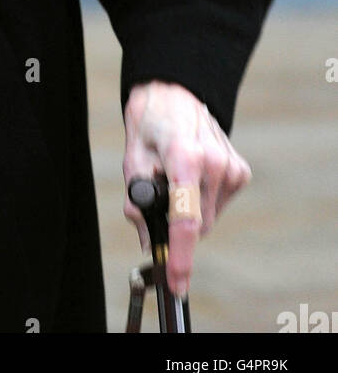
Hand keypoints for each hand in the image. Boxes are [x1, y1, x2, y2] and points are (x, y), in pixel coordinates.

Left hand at [123, 80, 251, 298]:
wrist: (174, 91)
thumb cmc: (150, 123)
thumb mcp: (132, 159)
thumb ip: (137, 203)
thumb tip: (150, 242)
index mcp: (185, 157)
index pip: (186, 219)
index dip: (180, 256)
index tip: (176, 281)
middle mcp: (214, 163)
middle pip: (195, 224)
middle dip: (174, 223)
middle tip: (157, 189)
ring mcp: (230, 167)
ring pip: (207, 217)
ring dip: (188, 208)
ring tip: (174, 172)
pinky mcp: (240, 171)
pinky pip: (218, 205)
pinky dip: (202, 199)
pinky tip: (193, 172)